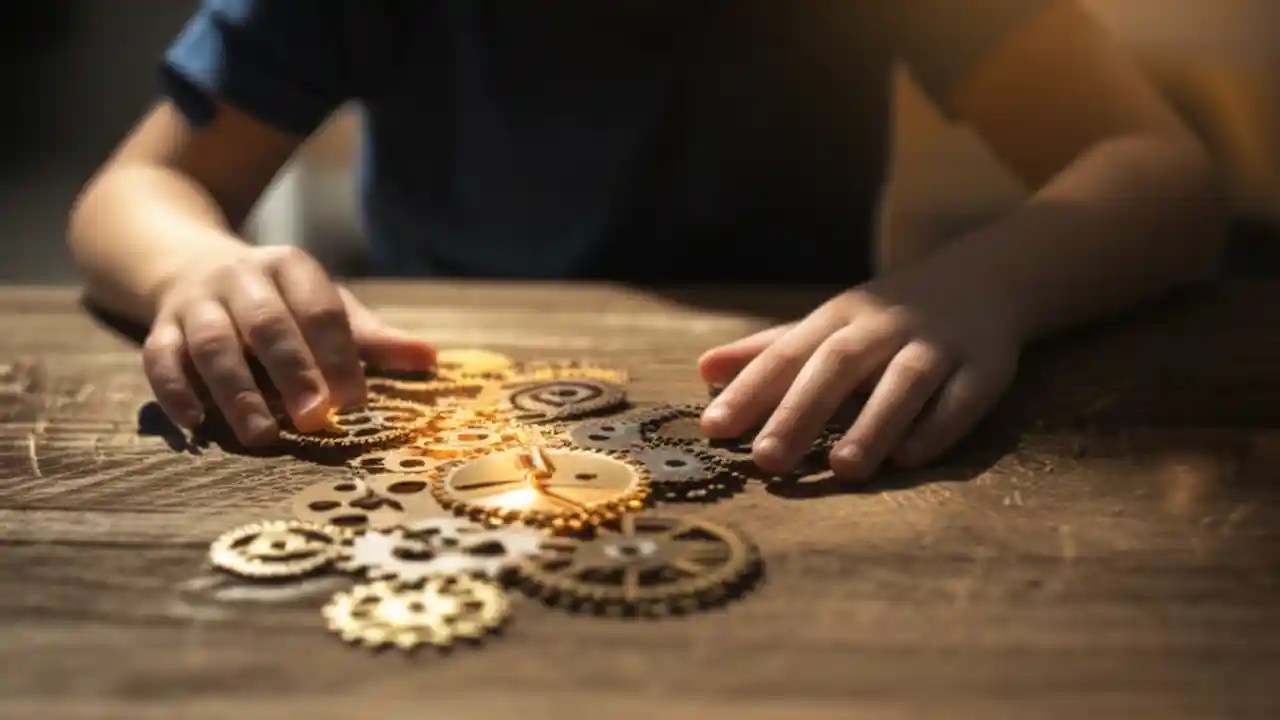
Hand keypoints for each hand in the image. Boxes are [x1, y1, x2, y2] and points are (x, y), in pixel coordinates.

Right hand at [142, 246, 435, 444]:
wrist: (187, 261)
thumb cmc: (278, 301)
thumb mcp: (323, 306)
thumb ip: (371, 338)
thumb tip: (431, 360)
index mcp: (291, 267)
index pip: (320, 309)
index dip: (338, 354)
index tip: (356, 400)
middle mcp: (241, 277)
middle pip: (267, 324)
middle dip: (293, 372)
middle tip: (315, 419)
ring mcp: (196, 302)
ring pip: (212, 343)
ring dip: (236, 391)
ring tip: (261, 435)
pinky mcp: (159, 327)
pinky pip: (159, 357)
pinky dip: (175, 391)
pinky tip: (196, 424)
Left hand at [697, 263, 1020, 479]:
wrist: (982, 279)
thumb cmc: (884, 318)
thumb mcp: (828, 324)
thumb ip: (769, 351)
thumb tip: (703, 370)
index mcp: (839, 317)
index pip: (787, 354)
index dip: (750, 391)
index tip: (714, 428)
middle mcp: (884, 325)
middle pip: (838, 365)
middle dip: (802, 411)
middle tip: (767, 460)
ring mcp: (937, 343)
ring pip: (905, 380)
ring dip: (874, 422)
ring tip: (844, 468)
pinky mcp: (986, 365)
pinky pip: (963, 397)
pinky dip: (939, 425)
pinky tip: (911, 457)